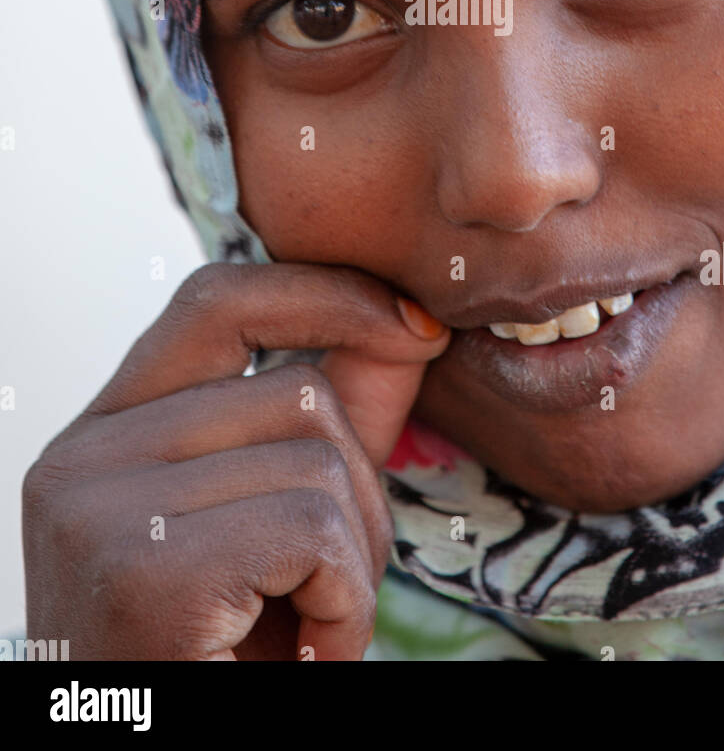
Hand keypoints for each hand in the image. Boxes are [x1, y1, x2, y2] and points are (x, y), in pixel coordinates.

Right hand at [21, 263, 448, 660]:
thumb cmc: (225, 655)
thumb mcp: (281, 521)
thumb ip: (333, 420)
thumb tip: (410, 322)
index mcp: (103, 434)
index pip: (215, 301)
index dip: (325, 294)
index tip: (416, 326)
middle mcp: (79, 458)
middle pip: (296, 390)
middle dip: (360, 489)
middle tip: (327, 585)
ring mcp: (99, 508)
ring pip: (316, 456)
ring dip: (356, 559)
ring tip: (308, 628)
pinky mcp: (142, 568)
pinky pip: (313, 528)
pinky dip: (346, 600)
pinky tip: (309, 653)